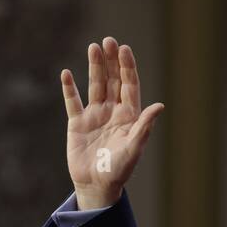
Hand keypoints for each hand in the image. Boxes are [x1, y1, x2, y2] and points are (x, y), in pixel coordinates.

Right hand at [60, 36, 164, 209]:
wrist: (96, 186)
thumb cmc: (119, 170)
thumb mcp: (133, 148)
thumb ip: (144, 127)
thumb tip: (159, 106)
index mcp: (129, 116)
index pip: (129, 85)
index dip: (127, 67)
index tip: (124, 49)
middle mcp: (112, 111)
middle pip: (112, 80)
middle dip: (111, 61)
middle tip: (109, 41)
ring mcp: (94, 115)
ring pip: (94, 86)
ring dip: (94, 67)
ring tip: (93, 47)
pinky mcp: (77, 123)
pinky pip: (72, 101)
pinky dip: (69, 88)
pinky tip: (67, 73)